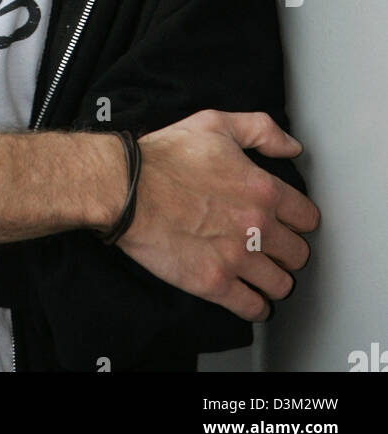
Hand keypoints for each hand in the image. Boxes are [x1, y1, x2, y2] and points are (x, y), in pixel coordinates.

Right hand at [115, 109, 319, 322]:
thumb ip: (261, 130)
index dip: (298, 220)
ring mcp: (238, 258)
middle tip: (272, 247)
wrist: (125, 188)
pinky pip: (254, 308)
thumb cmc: (165, 156)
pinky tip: (247, 296)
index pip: (308, 218)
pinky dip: (255, 306)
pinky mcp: (214, 283)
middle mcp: (258, 227)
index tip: (288, 222)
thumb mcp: (216, 124)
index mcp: (263, 189)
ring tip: (261, 273)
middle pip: (299, 254)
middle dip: (287, 251)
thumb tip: (292, 148)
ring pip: (282, 285)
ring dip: (273, 280)